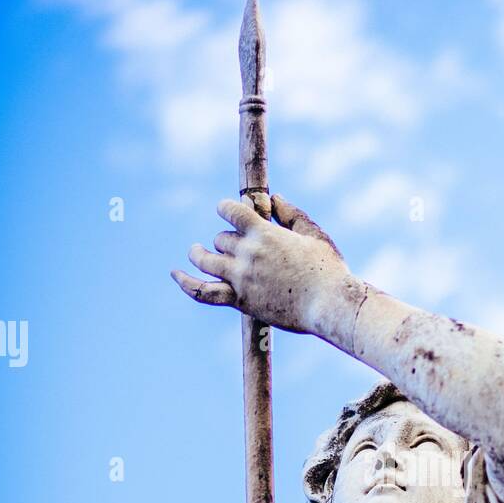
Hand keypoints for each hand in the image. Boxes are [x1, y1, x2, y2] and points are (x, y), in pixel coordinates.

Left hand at [171, 195, 349, 333]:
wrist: (329, 304)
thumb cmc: (328, 270)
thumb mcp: (314, 234)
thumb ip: (292, 215)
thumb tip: (274, 198)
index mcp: (264, 233)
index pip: (232, 211)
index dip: (226, 209)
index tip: (225, 210)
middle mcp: (248, 253)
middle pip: (221, 239)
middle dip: (226, 239)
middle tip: (235, 246)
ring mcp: (241, 277)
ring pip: (206, 260)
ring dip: (197, 254)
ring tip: (194, 251)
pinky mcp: (240, 300)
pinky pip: (203, 291)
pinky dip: (186, 282)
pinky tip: (174, 274)